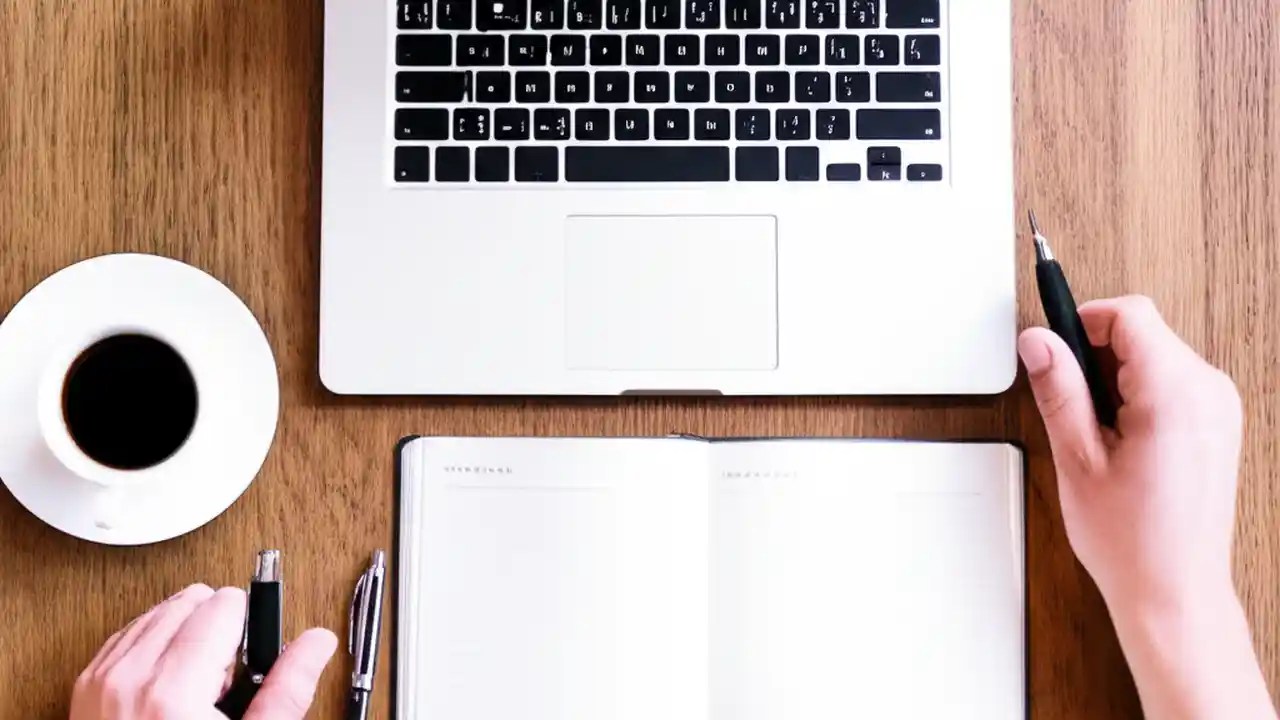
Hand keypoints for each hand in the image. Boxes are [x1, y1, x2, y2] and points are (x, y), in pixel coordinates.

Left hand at [71, 584, 337, 719]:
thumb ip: (287, 689)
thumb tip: (317, 643)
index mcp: (173, 689)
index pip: (223, 603)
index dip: (248, 626)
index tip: (248, 656)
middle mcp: (131, 676)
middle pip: (189, 601)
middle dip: (215, 629)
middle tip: (222, 681)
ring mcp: (102, 679)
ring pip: (158, 613)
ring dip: (184, 635)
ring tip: (194, 689)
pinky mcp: (87, 684)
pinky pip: (129, 635)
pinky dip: (154, 646)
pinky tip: (169, 683)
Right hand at [1020, 295, 1276, 718]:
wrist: (1174, 591)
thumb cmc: (1132, 541)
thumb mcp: (1078, 459)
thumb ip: (1059, 390)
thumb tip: (1039, 342)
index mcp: (1176, 395)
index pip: (1130, 315)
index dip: (1082, 320)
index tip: (1053, 344)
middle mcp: (1208, 393)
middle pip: (1143, 332)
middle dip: (1097, 355)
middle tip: (1070, 406)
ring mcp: (1219, 408)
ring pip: (1155, 355)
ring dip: (1117, 378)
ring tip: (1097, 434)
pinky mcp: (1217, 423)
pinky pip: (1172, 381)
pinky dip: (1138, 395)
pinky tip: (1121, 440)